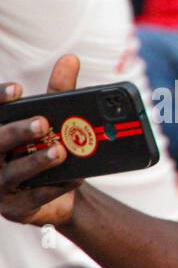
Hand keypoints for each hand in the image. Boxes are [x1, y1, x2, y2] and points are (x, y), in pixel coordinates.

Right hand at [0, 55, 83, 225]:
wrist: (58, 196)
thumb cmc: (46, 150)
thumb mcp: (54, 121)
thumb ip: (60, 93)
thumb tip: (71, 59)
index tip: (18, 89)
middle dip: (18, 131)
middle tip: (42, 123)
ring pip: (13, 172)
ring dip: (37, 161)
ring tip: (60, 151)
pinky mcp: (15, 208)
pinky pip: (35, 197)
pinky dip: (56, 187)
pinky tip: (74, 178)